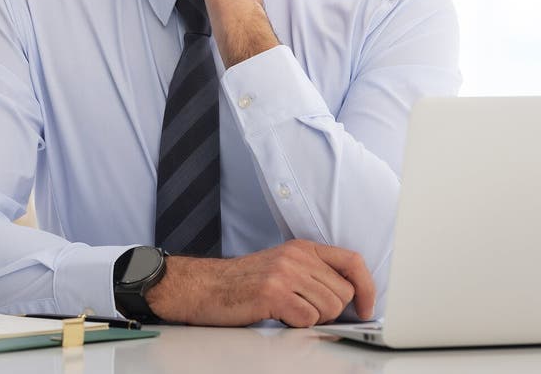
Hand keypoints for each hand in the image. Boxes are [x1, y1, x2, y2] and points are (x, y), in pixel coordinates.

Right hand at [146, 239, 375, 326]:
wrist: (207, 286)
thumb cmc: (244, 283)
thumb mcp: (283, 267)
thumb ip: (313, 275)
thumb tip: (349, 300)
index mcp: (302, 248)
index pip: (351, 261)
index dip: (366, 287)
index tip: (365, 308)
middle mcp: (296, 256)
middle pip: (342, 293)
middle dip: (330, 311)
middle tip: (305, 312)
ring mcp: (285, 272)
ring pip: (328, 308)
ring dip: (313, 320)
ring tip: (288, 313)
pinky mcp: (273, 292)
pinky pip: (307, 320)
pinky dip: (297, 326)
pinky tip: (278, 317)